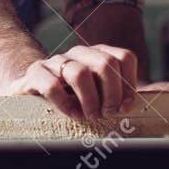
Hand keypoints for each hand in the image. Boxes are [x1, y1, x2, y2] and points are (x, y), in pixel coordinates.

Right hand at [6, 45, 138, 121]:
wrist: (29, 89)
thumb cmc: (70, 95)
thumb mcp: (96, 93)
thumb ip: (116, 95)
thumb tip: (138, 107)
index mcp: (98, 54)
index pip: (124, 58)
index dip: (129, 83)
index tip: (125, 106)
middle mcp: (79, 53)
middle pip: (105, 63)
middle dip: (111, 93)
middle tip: (108, 113)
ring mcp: (56, 61)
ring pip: (80, 73)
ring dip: (89, 100)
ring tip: (90, 116)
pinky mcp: (36, 73)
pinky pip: (53, 85)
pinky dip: (65, 104)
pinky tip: (71, 114)